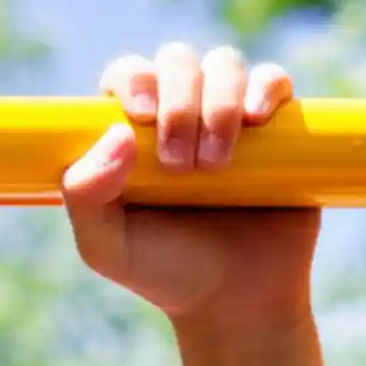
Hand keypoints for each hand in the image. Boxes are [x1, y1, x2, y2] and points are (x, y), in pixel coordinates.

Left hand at [63, 43, 320, 337]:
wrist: (235, 304)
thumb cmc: (162, 271)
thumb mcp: (105, 246)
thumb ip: (86, 195)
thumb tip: (117, 134)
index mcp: (132, 128)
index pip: (127, 73)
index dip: (133, 79)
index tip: (140, 117)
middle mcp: (181, 111)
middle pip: (177, 61)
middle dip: (178, 100)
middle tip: (179, 164)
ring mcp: (230, 115)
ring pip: (224, 64)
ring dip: (219, 102)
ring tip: (216, 163)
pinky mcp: (279, 129)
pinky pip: (274, 80)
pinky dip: (265, 87)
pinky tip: (256, 119)